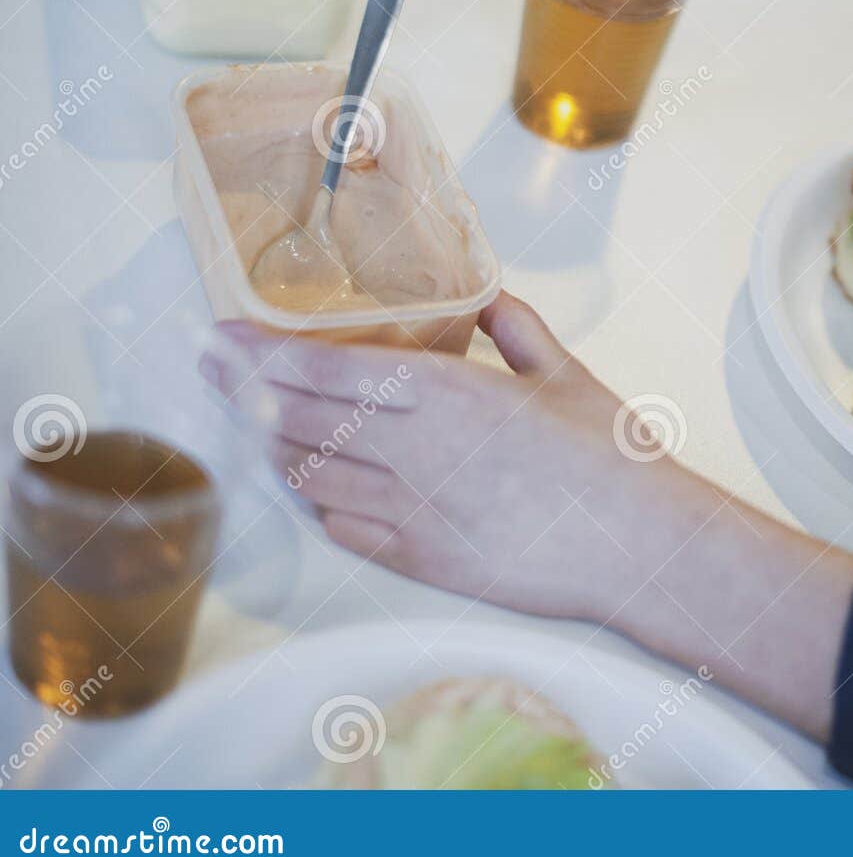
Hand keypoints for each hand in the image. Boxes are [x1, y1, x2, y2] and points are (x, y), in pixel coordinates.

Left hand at [202, 291, 852, 740]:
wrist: (635, 545)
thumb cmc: (610, 457)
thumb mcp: (567, 375)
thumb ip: (516, 329)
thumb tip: (485, 297)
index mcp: (448, 393)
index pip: (325, 369)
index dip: (261, 353)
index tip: (222, 337)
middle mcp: (413, 451)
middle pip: (299, 418)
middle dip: (244, 389)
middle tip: (213, 369)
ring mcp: (410, 510)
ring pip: (309, 475)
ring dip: (274, 445)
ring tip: (256, 422)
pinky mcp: (419, 558)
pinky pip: (341, 526)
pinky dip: (316, 500)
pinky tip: (312, 485)